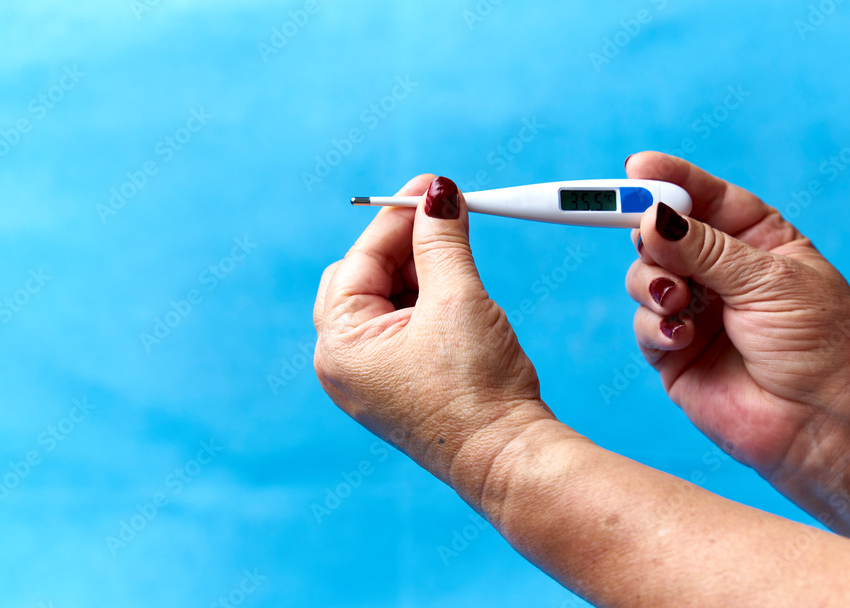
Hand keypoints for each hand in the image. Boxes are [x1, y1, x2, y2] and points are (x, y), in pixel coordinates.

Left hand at [312, 175, 553, 500]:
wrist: (509, 457)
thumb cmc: (479, 388)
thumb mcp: (458, 299)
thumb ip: (441, 239)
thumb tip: (438, 192)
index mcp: (340, 345)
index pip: (359, 260)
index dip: (398, 219)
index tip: (431, 186)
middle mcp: (343, 363)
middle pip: (362, 278)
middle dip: (403, 246)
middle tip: (445, 219)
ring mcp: (368, 378)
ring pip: (382, 300)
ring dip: (417, 271)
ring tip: (456, 255)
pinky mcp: (396, 385)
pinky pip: (398, 326)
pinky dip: (423, 300)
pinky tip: (453, 288)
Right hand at [624, 152, 849, 550]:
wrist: (823, 426)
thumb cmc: (820, 347)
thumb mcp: (769, 281)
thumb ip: (705, 249)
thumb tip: (652, 217)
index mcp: (756, 240)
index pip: (705, 197)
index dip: (669, 180)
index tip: (635, 169)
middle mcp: (719, 271)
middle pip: (661, 232)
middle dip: (649, 233)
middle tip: (648, 238)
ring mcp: (693, 310)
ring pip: (643, 276)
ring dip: (652, 282)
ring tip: (676, 299)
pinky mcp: (673, 352)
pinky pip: (644, 324)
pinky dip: (655, 325)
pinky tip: (681, 335)